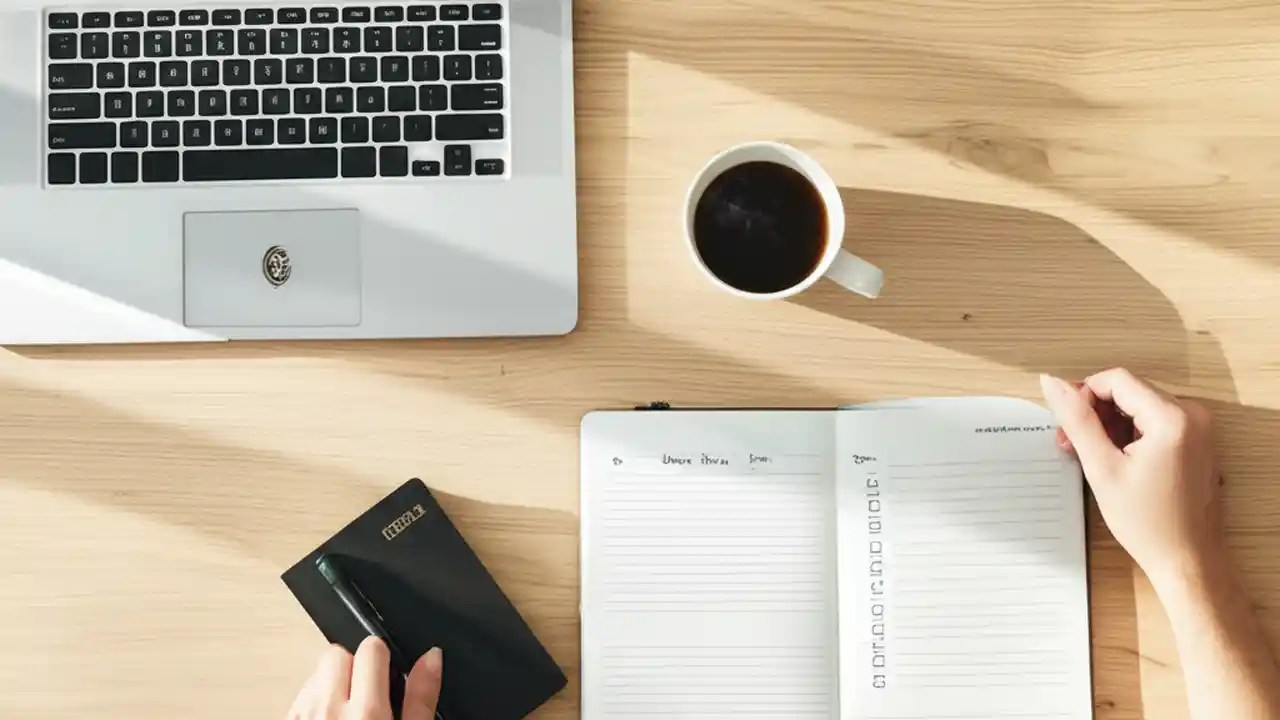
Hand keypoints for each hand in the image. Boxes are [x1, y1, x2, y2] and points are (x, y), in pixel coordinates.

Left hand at [287, 638, 442, 719]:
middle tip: (365, 695)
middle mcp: (329, 710)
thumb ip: (421, 698)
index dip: (381, 659)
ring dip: (330, 685)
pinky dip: (312, 704)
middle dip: (352, 667)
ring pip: (315, 674)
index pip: (371, 648)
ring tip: (345, 714)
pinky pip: (298, 697)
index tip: (384, 677)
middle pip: (337, 653)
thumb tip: (432, 656)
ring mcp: (302, 717)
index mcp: (368, 712)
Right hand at [1039, 369, 1223, 591]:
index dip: (1084, 394)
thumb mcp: (1102, 468)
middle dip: (1095, 412)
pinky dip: (1129, 433)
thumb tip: (1053, 383)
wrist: (1187, 559)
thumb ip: (1077, 420)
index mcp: (1172, 419)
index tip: (1068, 423)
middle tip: (1070, 442)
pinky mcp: (1197, 440)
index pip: (1117, 380)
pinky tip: (1112, 458)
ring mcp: (1198, 427)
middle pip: (1129, 391)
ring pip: (1139, 406)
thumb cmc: (1148, 523)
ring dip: (1109, 424)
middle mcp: (1193, 415)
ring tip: (1088, 454)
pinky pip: (1155, 421)